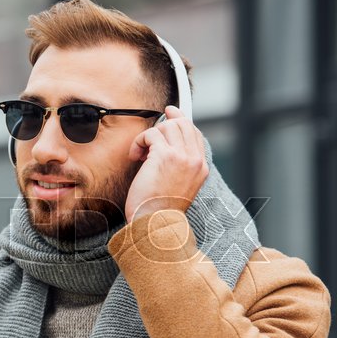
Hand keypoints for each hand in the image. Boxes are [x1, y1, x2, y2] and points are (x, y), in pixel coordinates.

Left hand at [124, 106, 208, 222]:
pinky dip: (139, 142)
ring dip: (150, 136)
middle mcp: (195, 160)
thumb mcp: (179, 188)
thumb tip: (164, 148)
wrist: (156, 223)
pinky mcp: (164, 155)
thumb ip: (179, 167)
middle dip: (164, 124)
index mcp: (201, 168)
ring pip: (168, 126)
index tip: (171, 114)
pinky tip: (135, 156)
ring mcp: (182, 156)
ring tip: (141, 153)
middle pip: (183, 125)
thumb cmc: (160, 210)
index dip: (182, 121)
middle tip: (149, 133)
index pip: (195, 134)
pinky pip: (151, 134)